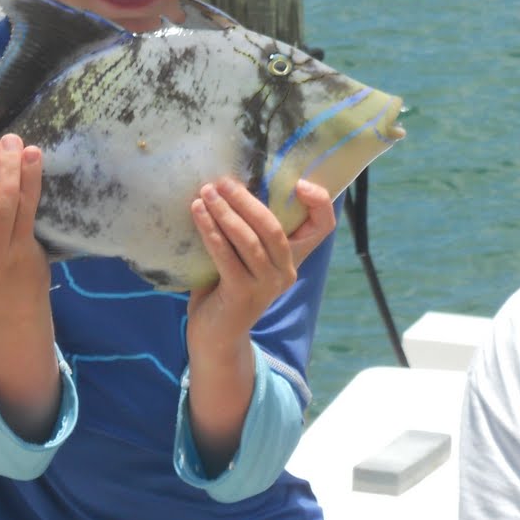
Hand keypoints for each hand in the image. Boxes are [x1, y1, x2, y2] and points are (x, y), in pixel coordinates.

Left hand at [184, 177, 335, 473]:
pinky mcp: (242, 295)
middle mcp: (286, 272)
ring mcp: (266, 285)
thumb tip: (232, 187)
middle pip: (274, 227)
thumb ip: (250, 231)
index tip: (298, 183)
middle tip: (222, 182)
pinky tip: (197, 213)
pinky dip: (210, 230)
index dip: (319, 202)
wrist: (216, 337)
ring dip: (225, 212)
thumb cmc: (227, 288)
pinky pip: (226, 255)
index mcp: (294, 258)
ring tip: (206, 193)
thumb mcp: (247, 258)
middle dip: (247, 200)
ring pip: (249, 239)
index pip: (322, 226)